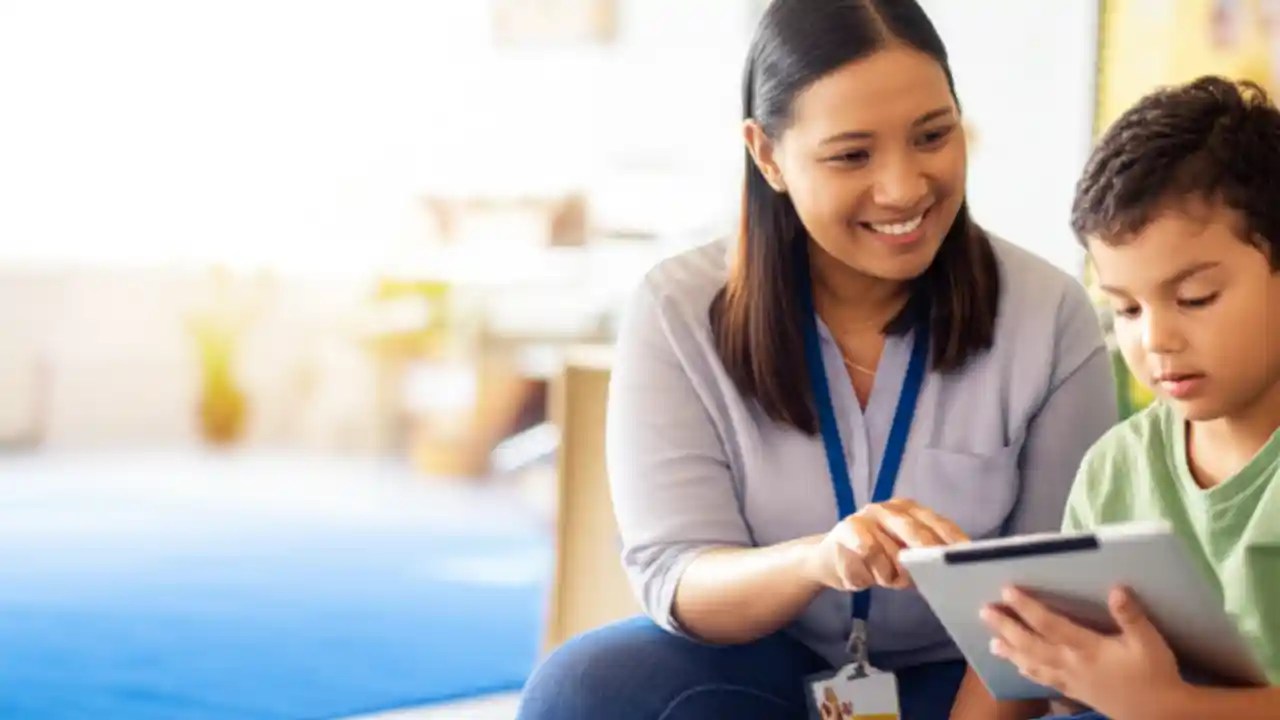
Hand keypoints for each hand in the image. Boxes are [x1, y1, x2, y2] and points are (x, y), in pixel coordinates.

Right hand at [806, 498, 968, 590]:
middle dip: (928, 553)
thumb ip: (925, 558)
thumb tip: (953, 572)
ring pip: (891, 551)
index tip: (968, 559)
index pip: (938, 523)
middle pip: (915, 531)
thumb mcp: (903, 556)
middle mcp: (888, 509)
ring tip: (885, 579)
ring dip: (892, 574)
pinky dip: (871, 572)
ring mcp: (866, 517)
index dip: (954, 540)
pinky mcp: (846, 530)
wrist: (829, 557)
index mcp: (909, 509)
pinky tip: (866, 577)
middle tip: (939, 573)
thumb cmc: (875, 558)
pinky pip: (868, 554)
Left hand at [981, 586, 1185, 719]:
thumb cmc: (1155, 674)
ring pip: (1034, 664)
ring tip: (991, 643)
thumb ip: (1131, 616)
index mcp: (1087, 648)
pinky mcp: (1075, 692)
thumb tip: (1116, 589)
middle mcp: (1072, 664)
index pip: (1050, 624)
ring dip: (1011, 652)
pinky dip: (1029, 673)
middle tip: (984, 612)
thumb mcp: (1150, 642)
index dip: (1027, 607)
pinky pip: (1046, 681)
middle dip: (1007, 628)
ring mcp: (1072, 680)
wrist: (1161, 714)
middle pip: (1032, 644)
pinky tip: (1019, 667)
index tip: (1007, 591)